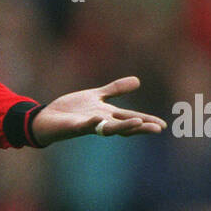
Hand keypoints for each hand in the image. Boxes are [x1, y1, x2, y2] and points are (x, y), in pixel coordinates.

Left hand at [30, 76, 166, 145]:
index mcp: (108, 114)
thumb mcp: (97, 96)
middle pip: (124, 124)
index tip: (163, 125)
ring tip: (138, 123)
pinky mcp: (74, 126)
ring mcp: (88, 125)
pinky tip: (98, 119)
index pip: (131, 117)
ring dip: (123, 126)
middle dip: (141, 126)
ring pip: (108, 128)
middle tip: (157, 128)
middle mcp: (101, 122)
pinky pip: (84, 125)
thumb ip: (116, 89)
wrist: (47, 120)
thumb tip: (138, 81)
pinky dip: (91, 123)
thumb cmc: (71, 110)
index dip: (147, 121)